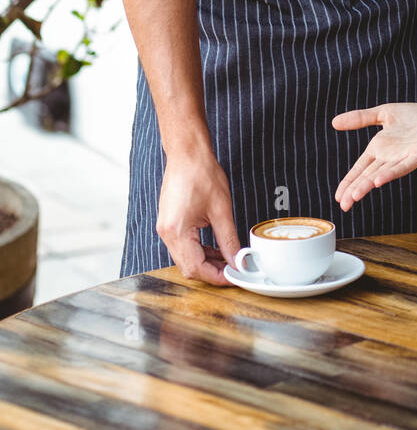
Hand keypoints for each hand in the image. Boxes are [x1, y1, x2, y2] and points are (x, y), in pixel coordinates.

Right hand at [157, 147, 241, 284]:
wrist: (187, 153)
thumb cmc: (201, 173)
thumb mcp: (221, 210)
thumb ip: (229, 239)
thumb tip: (237, 260)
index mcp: (177, 231)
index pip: (196, 268)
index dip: (216, 276)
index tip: (234, 277)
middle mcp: (166, 233)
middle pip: (188, 267)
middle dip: (212, 271)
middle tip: (234, 269)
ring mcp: (165, 228)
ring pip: (185, 258)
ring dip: (206, 262)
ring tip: (228, 258)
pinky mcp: (168, 223)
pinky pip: (183, 246)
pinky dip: (199, 251)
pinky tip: (215, 247)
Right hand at [332, 103, 416, 210]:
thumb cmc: (415, 117)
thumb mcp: (383, 113)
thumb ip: (360, 118)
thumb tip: (334, 122)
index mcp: (379, 148)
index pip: (359, 168)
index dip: (348, 181)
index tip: (338, 197)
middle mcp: (389, 157)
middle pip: (367, 176)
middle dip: (354, 190)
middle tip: (343, 205)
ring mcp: (402, 158)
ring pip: (381, 175)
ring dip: (367, 185)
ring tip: (355, 196)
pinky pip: (402, 167)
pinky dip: (390, 174)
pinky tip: (378, 181)